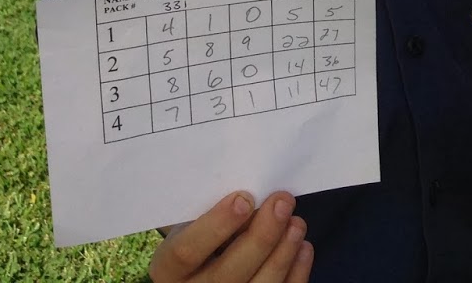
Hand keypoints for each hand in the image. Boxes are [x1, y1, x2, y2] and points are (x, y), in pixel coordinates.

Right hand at [148, 191, 311, 282]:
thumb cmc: (200, 238)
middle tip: (282, 201)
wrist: (199, 271)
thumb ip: (215, 216)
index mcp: (168, 268)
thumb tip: (257, 199)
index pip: (187, 251)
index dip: (216, 225)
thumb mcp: (193, 225)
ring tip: (296, 223)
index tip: (244, 198)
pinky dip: (296, 272)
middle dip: (261, 235)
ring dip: (283, 253)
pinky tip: (303, 248)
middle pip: (229, 272)